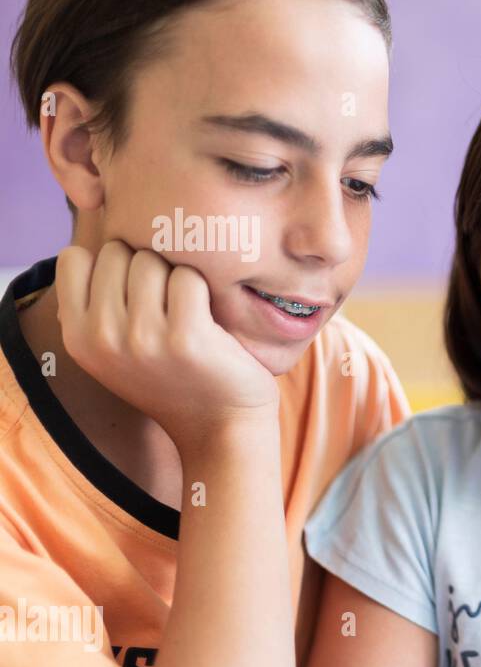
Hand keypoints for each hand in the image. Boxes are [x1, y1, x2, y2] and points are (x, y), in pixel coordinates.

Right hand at [54, 242, 279, 450]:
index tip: (136, 290)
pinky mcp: (186, 335)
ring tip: (188, 312)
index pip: (74, 258)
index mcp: (76, 337)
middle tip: (169, 304)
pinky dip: (204, 289)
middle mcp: (102, 337)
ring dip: (177, 276)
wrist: (220, 426)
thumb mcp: (115, 348)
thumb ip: (98, 302)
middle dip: (148, 267)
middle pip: (119, 252)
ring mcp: (142, 337)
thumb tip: (109, 239)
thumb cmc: (174, 377)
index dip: (110, 263)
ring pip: (153, 260)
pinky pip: (189, 277)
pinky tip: (209, 319)